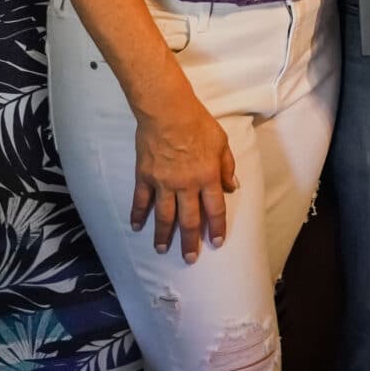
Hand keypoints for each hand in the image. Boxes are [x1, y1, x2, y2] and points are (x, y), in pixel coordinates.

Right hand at [131, 96, 237, 261]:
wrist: (167, 111)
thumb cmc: (198, 123)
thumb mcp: (221, 142)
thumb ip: (226, 166)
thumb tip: (232, 186)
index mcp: (208, 176)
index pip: (215, 209)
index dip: (217, 227)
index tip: (217, 242)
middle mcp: (186, 185)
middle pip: (189, 219)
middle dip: (190, 241)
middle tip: (189, 258)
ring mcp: (163, 183)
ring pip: (164, 216)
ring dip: (164, 235)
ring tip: (162, 249)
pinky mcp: (145, 177)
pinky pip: (141, 201)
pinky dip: (138, 215)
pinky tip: (137, 227)